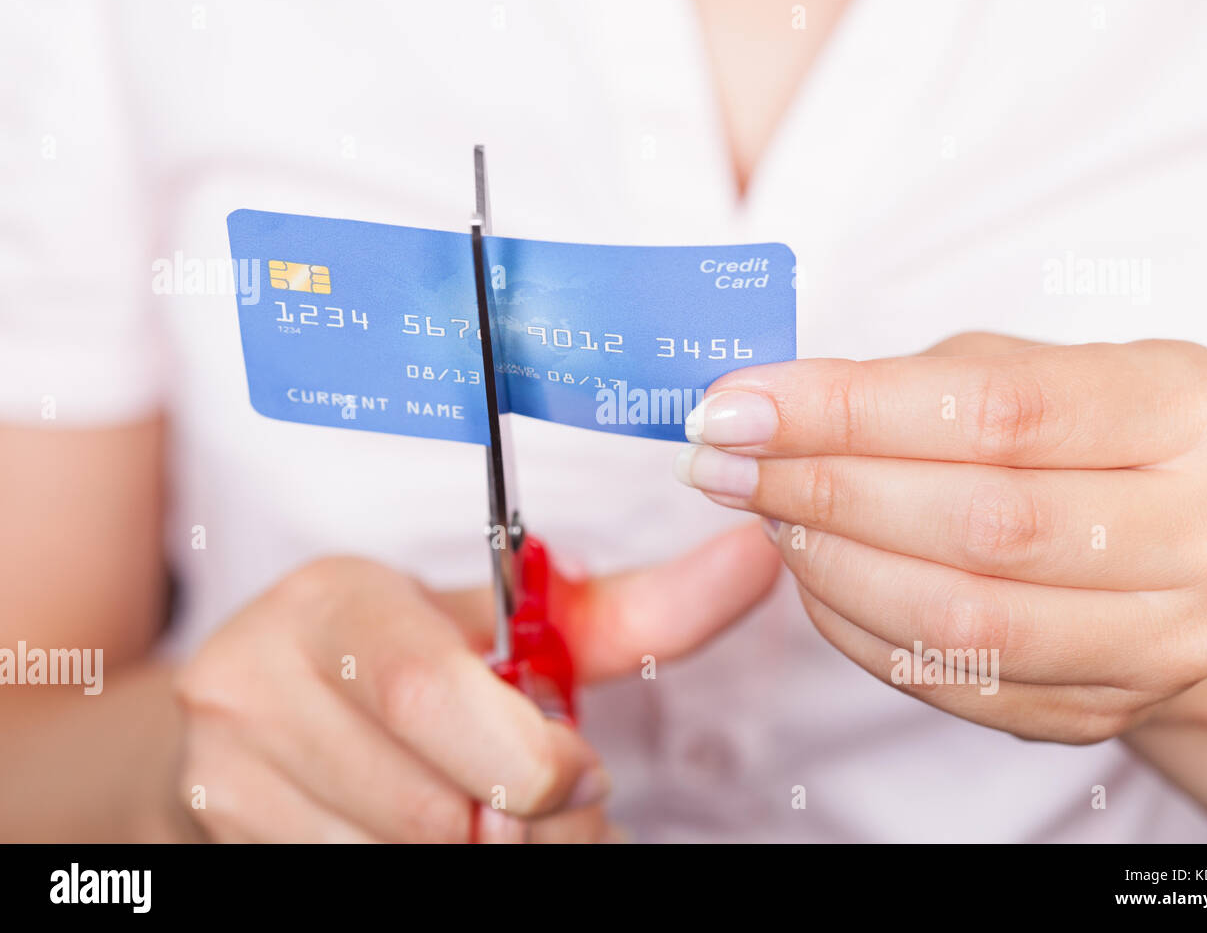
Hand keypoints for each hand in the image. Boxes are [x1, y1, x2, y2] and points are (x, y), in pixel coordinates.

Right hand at [175, 524, 778, 841]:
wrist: (259, 702)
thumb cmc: (403, 655)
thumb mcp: (497, 622)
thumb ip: (626, 612)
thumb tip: (755, 556)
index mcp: (334, 601)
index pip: (425, 692)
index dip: (525, 755)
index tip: (578, 770)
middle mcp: (256, 681)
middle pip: (432, 807)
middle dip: (524, 826)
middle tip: (552, 803)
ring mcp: (226, 771)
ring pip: (402, 860)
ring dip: (480, 856)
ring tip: (491, 810)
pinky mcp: (220, 833)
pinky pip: (359, 880)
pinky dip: (424, 871)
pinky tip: (438, 830)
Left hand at [674, 333, 1206, 742]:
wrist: (1176, 546)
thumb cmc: (1083, 437)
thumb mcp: (1018, 371)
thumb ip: (901, 386)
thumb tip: (755, 410)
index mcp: (1191, 412)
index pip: (995, 412)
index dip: (845, 411)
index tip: (735, 405)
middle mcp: (1204, 535)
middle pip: (978, 522)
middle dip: (820, 487)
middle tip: (721, 461)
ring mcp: (1161, 640)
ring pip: (958, 617)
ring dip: (827, 562)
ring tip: (764, 511)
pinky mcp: (1099, 710)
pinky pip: (946, 680)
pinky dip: (853, 625)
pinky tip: (812, 572)